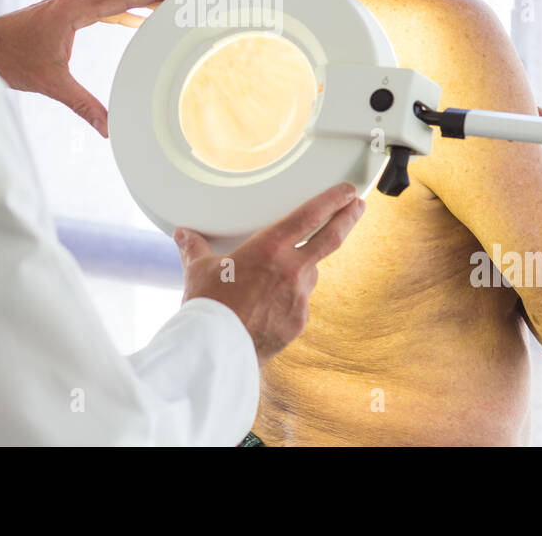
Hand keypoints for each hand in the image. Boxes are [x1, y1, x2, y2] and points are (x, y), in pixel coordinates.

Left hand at [0, 0, 185, 136]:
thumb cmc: (8, 59)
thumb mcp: (51, 84)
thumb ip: (84, 105)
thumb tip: (109, 130)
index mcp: (74, 9)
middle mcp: (72, 0)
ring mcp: (65, 3)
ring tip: (168, 4)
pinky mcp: (60, 12)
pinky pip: (100, 6)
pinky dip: (121, 9)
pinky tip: (133, 20)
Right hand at [173, 184, 366, 367]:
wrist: (216, 349)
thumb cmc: (208, 306)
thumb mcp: (198, 270)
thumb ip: (195, 248)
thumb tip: (183, 235)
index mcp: (270, 248)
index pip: (311, 215)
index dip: (333, 200)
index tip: (347, 191)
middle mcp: (292, 270)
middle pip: (331, 239)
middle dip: (348, 218)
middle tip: (358, 206)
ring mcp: (299, 297)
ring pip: (310, 275)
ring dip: (302, 270)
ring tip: (278, 277)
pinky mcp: (299, 321)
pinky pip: (299, 303)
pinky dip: (289, 299)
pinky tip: (269, 306)